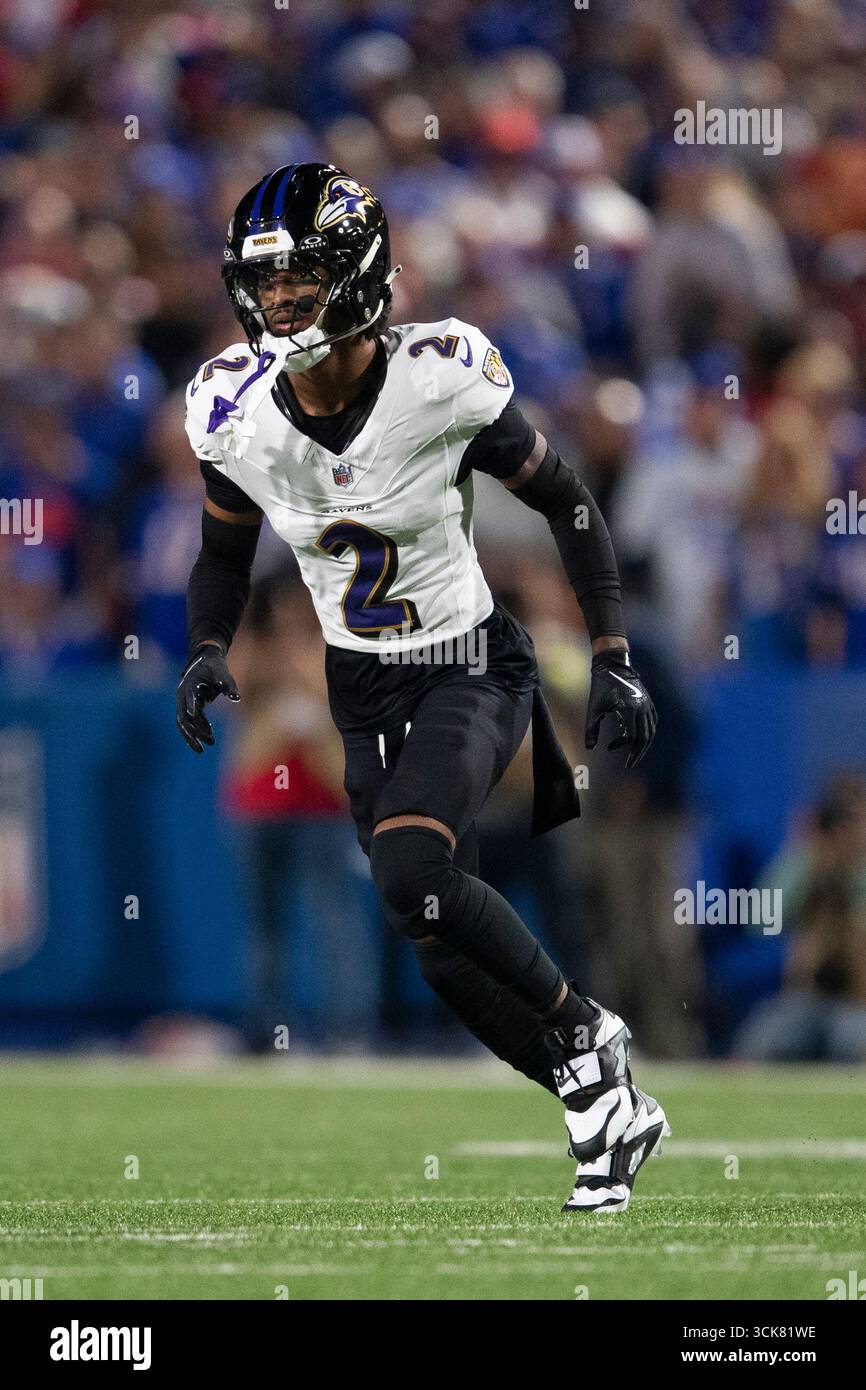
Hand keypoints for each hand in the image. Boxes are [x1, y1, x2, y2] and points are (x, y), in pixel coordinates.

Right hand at [176, 643, 239, 752]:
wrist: (204, 660)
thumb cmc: (215, 666)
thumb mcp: (222, 671)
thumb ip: (228, 684)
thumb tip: (236, 697)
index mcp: (191, 684)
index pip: (191, 700)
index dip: (195, 712)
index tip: (202, 726)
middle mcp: (182, 694)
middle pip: (185, 716)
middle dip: (196, 730)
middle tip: (211, 741)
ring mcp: (182, 701)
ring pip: (182, 722)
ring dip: (190, 737)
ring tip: (201, 751)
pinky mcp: (185, 707)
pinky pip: (185, 723)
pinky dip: (190, 734)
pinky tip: (199, 745)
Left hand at [585, 648, 656, 769]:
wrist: (612, 665)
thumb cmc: (600, 687)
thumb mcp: (593, 709)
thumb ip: (591, 729)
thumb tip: (590, 748)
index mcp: (629, 710)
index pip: (631, 738)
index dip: (623, 748)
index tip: (613, 752)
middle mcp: (642, 708)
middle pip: (645, 738)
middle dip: (637, 754)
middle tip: (629, 764)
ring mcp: (647, 705)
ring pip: (651, 731)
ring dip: (643, 745)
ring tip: (634, 754)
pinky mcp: (648, 702)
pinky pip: (652, 722)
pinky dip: (647, 732)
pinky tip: (638, 738)